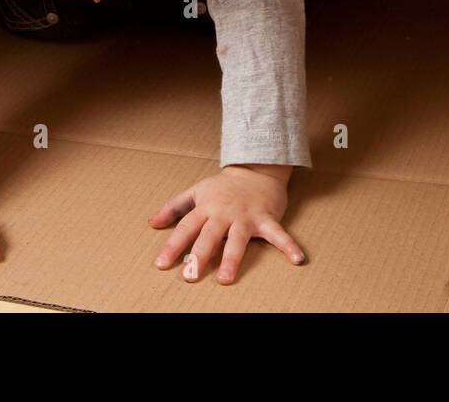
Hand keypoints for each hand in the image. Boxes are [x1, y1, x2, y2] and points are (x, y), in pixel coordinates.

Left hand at [148, 164, 303, 283]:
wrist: (256, 168)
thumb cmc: (224, 186)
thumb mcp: (196, 192)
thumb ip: (174, 207)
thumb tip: (151, 223)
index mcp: (207, 208)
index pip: (186, 227)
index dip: (173, 245)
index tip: (161, 263)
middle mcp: (225, 213)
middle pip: (210, 236)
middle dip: (200, 255)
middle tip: (190, 276)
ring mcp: (247, 216)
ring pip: (238, 239)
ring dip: (233, 259)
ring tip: (226, 280)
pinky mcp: (267, 218)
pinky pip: (278, 233)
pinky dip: (288, 245)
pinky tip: (297, 259)